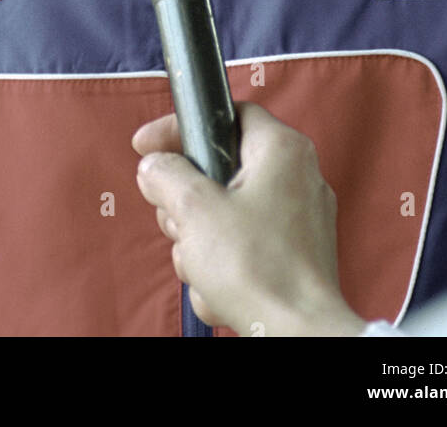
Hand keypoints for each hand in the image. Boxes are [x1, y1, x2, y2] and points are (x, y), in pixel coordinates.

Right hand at [132, 102, 366, 336]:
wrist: (297, 334)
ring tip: (201, 266)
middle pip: (220, 169)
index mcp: (281, 149)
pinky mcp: (295, 256)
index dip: (181, 127)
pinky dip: (223, 266)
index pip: (225, 113)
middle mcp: (297, 176)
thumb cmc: (257, 267)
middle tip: (177, 223)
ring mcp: (299, 219)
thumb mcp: (194, 208)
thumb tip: (155, 167)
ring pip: (226, 213)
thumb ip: (167, 175)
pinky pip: (244, 246)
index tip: (147, 146)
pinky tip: (219, 290)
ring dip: (200, 242)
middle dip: (187, 203)